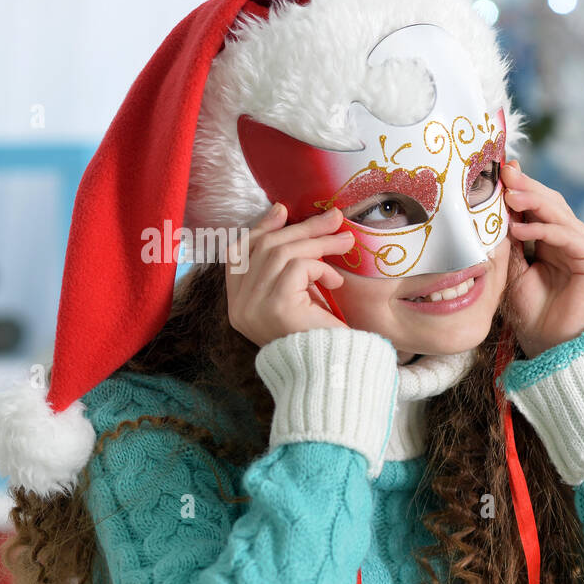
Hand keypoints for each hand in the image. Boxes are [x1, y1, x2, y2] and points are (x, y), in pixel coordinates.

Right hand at [224, 203, 354, 347]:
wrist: (333, 373)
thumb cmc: (321, 338)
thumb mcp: (299, 298)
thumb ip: (290, 269)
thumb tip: (290, 219)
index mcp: (238, 306)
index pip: (237, 255)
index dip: (260, 228)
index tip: (282, 210)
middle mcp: (238, 307)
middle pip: (263, 249)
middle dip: (300, 229)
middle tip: (332, 217)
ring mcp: (253, 306)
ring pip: (282, 252)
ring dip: (318, 242)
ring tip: (346, 241)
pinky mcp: (275, 305)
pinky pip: (298, 267)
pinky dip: (321, 267)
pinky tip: (335, 283)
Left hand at [501, 160, 583, 357]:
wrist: (552, 348)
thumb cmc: (532, 315)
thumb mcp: (513, 269)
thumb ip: (510, 239)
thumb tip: (496, 203)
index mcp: (554, 241)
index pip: (539, 206)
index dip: (521, 188)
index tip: (498, 171)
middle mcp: (573, 240)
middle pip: (551, 203)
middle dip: (527, 187)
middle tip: (503, 174)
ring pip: (560, 215)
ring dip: (533, 203)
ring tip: (508, 197)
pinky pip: (569, 236)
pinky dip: (544, 230)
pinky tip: (520, 230)